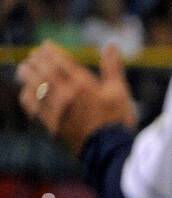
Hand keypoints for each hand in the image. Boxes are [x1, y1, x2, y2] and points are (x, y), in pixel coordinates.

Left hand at [16, 42, 136, 155]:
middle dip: (35, 60)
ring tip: (25, 69)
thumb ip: (112, 67)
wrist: (111, 152)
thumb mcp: (119, 92)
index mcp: (82, 84)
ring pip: (32, 84)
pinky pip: (31, 104)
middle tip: (33, 56)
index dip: (49, 50)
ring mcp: (55, 109)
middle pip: (41, 69)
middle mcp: (65, 94)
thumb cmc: (118, 121)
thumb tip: (111, 44)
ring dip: (26, 74)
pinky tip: (27, 92)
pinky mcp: (50, 123)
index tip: (46, 46)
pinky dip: (27, 95)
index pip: (57, 59)